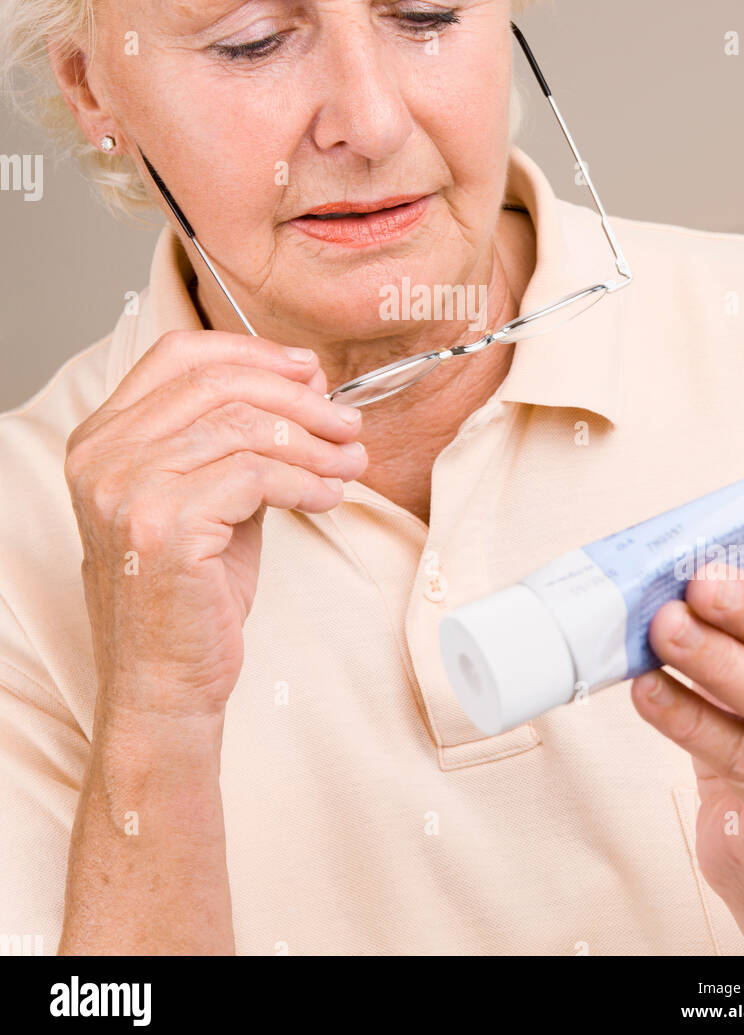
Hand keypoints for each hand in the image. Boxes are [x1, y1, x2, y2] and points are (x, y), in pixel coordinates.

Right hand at [64, 329, 366, 720]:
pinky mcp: (163, 526)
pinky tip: (327, 498)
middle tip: (347, 422)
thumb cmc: (191, 592)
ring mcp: (127, 489)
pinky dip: (304, 482)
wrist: (165, 682)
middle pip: (218, 383)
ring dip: (313, 444)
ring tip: (349, 464)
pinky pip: (255, 476)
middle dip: (298, 399)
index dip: (253, 352)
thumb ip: (237, 440)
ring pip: (243, 427)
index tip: (309, 371)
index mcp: (103, 437)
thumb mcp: (208, 496)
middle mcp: (104, 455)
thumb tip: (307, 385)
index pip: (178, 355)